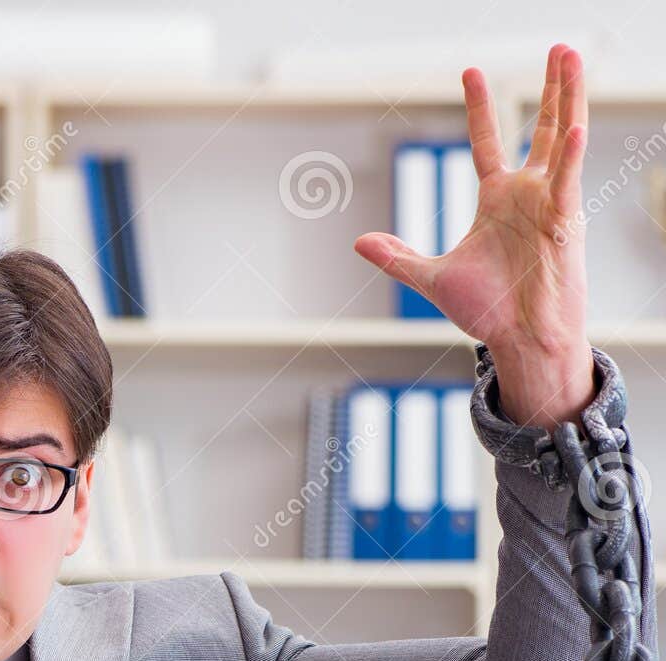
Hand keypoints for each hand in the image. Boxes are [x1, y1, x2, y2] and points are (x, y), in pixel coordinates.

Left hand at [354, 45, 594, 429]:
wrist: (519, 339)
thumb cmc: (488, 310)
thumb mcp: (432, 278)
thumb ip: (397, 257)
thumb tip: (359, 242)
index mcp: (498, 200)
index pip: (487, 140)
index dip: (479, 107)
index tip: (470, 72)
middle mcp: (527, 193)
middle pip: (540, 127)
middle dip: (550, 88)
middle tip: (556, 48)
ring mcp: (549, 204)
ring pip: (562, 139)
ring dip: (569, 98)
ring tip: (571, 57)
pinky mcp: (564, 224)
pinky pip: (567, 184)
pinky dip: (570, 157)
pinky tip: (575, 128)